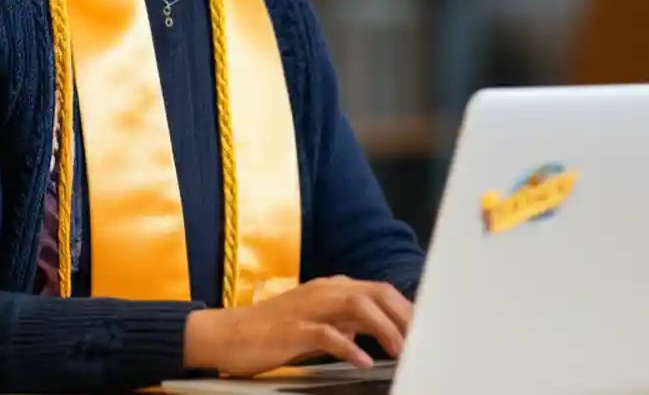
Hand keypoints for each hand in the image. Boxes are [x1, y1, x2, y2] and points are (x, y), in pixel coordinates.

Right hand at [183, 275, 412, 376]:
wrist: (225, 334)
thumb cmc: (269, 331)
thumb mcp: (312, 322)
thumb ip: (340, 323)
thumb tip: (365, 332)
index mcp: (330, 288)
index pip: (377, 290)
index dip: (404, 307)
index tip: (423, 328)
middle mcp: (323, 291)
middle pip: (374, 293)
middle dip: (402, 314)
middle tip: (421, 339)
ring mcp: (308, 307)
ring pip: (357, 306)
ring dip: (384, 327)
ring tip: (400, 349)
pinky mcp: (293, 328)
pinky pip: (327, 333)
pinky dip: (348, 345)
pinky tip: (363, 360)